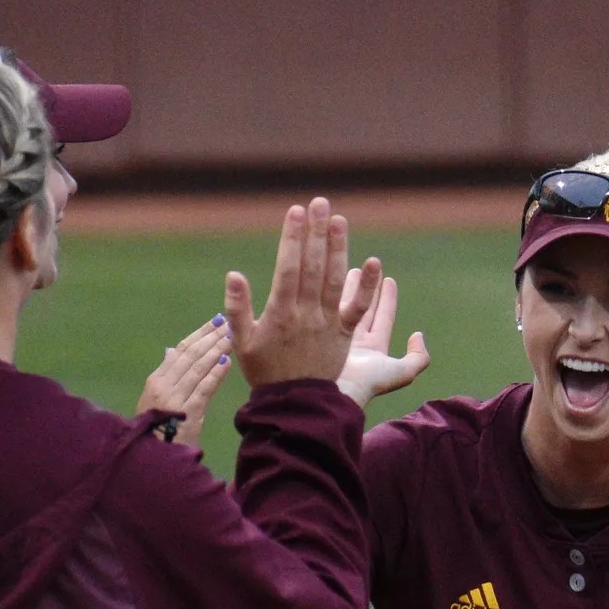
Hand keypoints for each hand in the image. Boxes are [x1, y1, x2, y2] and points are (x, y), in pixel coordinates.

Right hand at [137, 317, 234, 442]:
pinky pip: (203, 388)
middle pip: (190, 355)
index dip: (200, 334)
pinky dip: (215, 374)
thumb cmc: (158, 429)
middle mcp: (163, 385)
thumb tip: (172, 349)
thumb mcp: (157, 400)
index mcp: (156, 380)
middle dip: (211, 338)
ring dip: (216, 351)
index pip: (181, 351)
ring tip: (231, 338)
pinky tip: (227, 362)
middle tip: (229, 324)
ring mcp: (174, 398)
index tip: (215, 322)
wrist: (155, 457)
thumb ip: (166, 375)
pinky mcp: (187, 412)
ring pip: (198, 368)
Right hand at [224, 200, 381, 390]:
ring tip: (339, 219)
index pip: (288, 268)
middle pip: (314, 267)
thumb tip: (233, 274)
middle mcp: (306, 315)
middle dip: (316, 233)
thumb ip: (237, 308)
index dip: (292, 238)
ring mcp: (328, 323)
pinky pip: (359, 308)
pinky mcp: (345, 334)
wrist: (294, 405)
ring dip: (339, 249)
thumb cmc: (263, 371)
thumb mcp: (241, 342)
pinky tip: (375, 262)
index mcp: (279, 314)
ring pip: (336, 280)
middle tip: (320, 202)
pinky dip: (368, 287)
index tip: (296, 211)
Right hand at [335, 273, 429, 408]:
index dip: (387, 298)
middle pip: (363, 309)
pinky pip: (326, 310)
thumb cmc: (367, 384)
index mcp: (374, 349)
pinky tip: (326, 280)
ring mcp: (335, 340)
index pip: (383, 317)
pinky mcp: (319, 336)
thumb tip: (418, 335)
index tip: (388, 279)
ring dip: (348, 287)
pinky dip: (328, 296)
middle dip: (366, 288)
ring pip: (344, 307)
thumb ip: (418, 358)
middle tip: (366, 266)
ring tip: (349, 267)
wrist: (332, 393)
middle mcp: (355, 343)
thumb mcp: (401, 373)